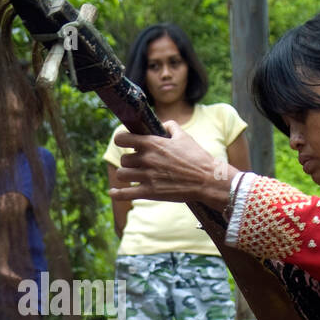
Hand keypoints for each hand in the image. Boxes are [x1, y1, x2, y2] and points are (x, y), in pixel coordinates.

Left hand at [109, 121, 236, 207]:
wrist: (207, 180)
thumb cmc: (197, 157)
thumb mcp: (185, 137)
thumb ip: (171, 127)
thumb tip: (163, 125)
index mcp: (152, 143)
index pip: (122, 138)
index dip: (121, 140)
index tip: (124, 142)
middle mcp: (146, 159)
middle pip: (124, 159)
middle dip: (129, 161)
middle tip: (138, 163)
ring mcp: (147, 177)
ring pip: (122, 174)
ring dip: (126, 175)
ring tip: (133, 175)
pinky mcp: (150, 193)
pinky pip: (126, 194)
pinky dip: (117, 194)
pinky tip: (112, 193)